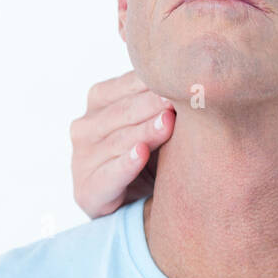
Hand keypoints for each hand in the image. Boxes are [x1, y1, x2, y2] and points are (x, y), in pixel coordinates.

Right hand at [69, 71, 174, 218]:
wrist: (136, 205)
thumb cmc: (153, 154)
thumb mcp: (157, 121)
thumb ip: (164, 98)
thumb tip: (195, 72)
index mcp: (100, 100)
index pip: (128, 85)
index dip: (156, 81)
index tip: (185, 77)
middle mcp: (85, 126)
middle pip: (124, 111)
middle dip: (153, 104)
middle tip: (181, 98)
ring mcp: (82, 158)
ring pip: (118, 141)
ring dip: (145, 132)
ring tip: (169, 123)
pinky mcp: (86, 190)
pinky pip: (109, 174)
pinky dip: (125, 164)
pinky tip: (141, 154)